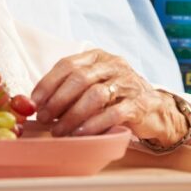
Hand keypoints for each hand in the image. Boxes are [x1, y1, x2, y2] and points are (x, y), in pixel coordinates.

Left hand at [30, 49, 185, 145]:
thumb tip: (36, 103)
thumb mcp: (92, 85)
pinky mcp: (140, 104)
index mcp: (97, 57)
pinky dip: (93, 124)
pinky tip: (80, 134)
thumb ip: (69, 88)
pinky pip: (113, 113)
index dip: (48, 83)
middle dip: (57, 100)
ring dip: (72, 115)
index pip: (67, 64)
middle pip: (79, 78)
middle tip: (44, 118)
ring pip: (95, 95)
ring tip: (58, 130)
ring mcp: (128, 83)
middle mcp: (113, 65)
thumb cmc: (115, 97)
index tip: (34, 102)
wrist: (155, 110)